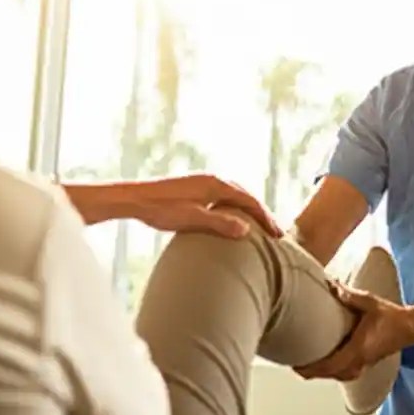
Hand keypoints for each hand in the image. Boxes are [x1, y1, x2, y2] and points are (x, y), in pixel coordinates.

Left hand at [129, 174, 283, 238]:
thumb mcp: (192, 219)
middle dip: (261, 214)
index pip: (249, 201)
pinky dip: (235, 207)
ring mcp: (203, 182)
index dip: (266, 218)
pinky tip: (232, 219)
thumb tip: (246, 229)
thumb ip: (219, 224)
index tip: (278, 235)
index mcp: (216, 185)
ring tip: (259, 227)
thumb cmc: (161, 210)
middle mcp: (212, 179)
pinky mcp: (194, 188)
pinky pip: (223, 196)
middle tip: (276, 233)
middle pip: (245, 196)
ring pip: (234, 195)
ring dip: (248, 210)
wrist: (134, 198)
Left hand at [294, 282, 413, 381]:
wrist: (410, 328)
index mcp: (358, 349)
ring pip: (335, 376)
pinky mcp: (365, 364)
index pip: (329, 366)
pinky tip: (323, 365)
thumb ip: (347, 295)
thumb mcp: (368, 302)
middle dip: (310, 371)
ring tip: (304, 364)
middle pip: (328, 374)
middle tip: (292, 361)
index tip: (295, 365)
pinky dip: (330, 371)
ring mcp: (363, 365)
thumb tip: (328, 283)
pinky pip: (343, 374)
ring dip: (320, 372)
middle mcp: (359, 361)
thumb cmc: (391, 316)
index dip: (310, 368)